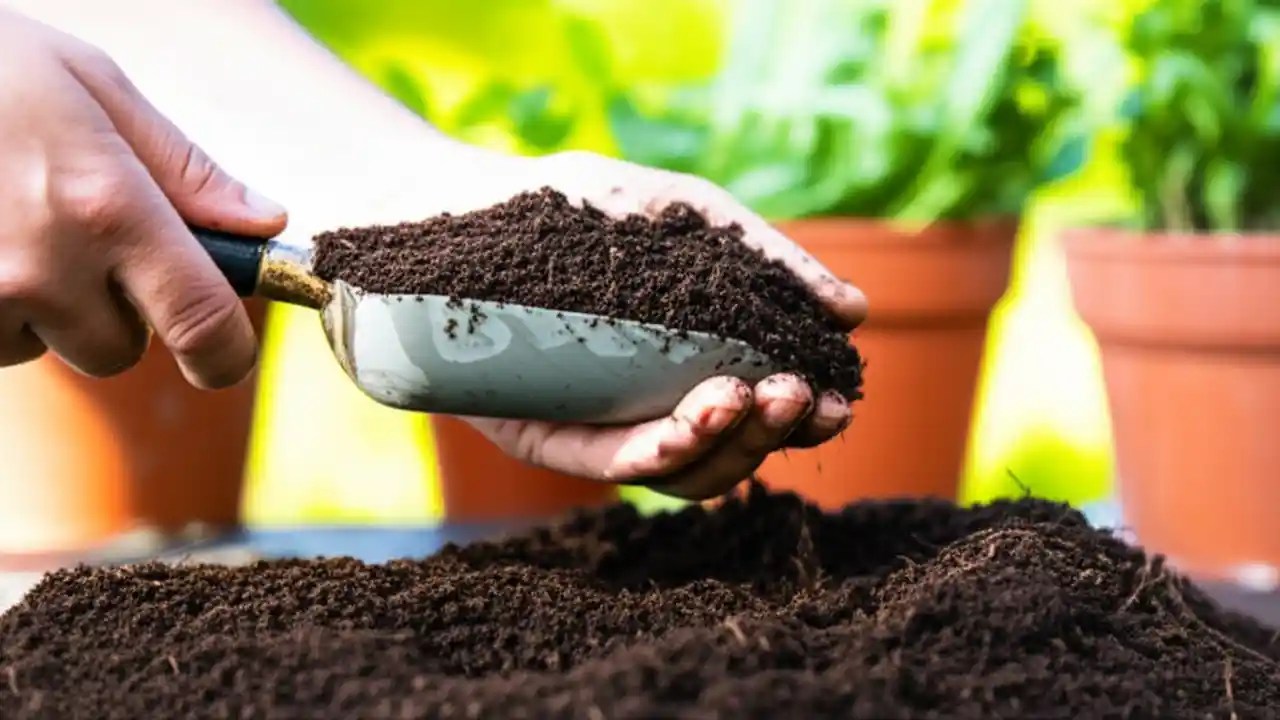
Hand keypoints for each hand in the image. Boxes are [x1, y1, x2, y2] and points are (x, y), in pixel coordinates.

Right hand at [0, 9, 285, 387]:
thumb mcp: (95, 89)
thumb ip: (185, 170)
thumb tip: (265, 222)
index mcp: (107, 205)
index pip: (200, 321)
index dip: (226, 355)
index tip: (226, 356)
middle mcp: (44, 263)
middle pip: (119, 349)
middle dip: (118, 313)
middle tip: (82, 242)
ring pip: (50, 349)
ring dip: (49, 311)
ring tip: (13, 228)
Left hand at [410, 150, 867, 500]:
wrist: (448, 203)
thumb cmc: (566, 202)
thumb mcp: (679, 211)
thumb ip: (762, 256)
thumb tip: (853, 313)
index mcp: (688, 363)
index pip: (760, 405)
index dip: (804, 412)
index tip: (838, 395)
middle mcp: (648, 403)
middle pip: (729, 449)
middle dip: (772, 432)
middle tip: (798, 397)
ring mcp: (597, 425)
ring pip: (676, 470)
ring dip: (724, 445)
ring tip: (746, 396)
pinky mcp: (541, 439)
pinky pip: (606, 464)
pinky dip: (656, 451)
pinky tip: (690, 421)